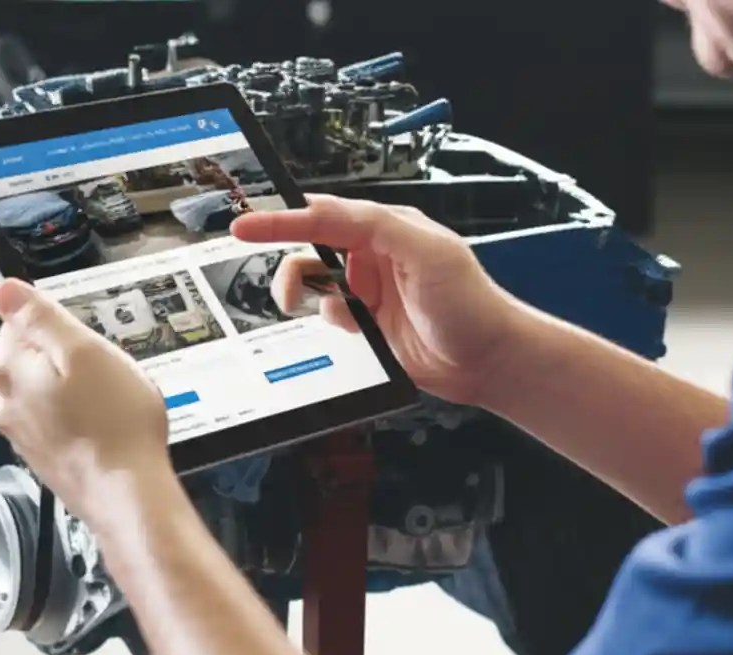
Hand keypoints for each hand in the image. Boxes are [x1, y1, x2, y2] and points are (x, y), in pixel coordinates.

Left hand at [0, 279, 176, 529]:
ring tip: (108, 400)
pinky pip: (54, 420)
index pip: (19, 322)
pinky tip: (103, 426)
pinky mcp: (41, 457)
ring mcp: (20, 434)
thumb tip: (4, 289)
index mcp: (8, 369)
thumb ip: (40, 317)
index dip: (60, 326)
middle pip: (30, 357)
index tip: (89, 343)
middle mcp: (3, 403)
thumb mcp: (84, 351)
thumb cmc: (113, 420)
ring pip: (43, 390)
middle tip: (104, 371)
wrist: (127, 494)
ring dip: (70, 388)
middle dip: (64, 357)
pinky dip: (75, 417)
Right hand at [230, 194, 521, 404]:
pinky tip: (348, 336)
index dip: (282, 219)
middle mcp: (372, 256)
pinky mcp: (365, 326)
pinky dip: (325, 325)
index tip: (245, 226)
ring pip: (313, 287)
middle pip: (309, 249)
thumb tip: (329, 214)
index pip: (325, 214)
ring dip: (310, 301)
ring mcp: (367, 292)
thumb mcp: (428, 253)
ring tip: (331, 319)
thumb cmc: (470, 303)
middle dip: (292, 269)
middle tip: (287, 296)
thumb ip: (379, 227)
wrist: (487, 362)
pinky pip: (326, 319)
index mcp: (386, 228)